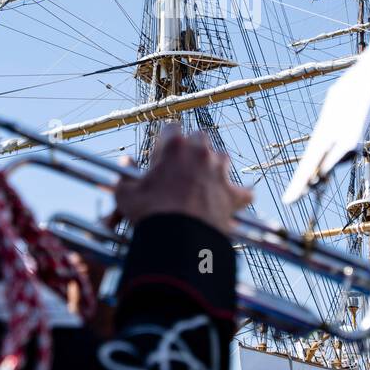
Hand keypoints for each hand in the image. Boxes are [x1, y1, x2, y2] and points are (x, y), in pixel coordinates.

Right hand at [112, 123, 251, 236]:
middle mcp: (200, 153)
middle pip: (200, 138)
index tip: (162, 153)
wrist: (178, 240)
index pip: (171, 129)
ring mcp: (219, 172)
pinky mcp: (232, 194)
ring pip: (222, 158)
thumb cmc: (150, 215)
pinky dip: (239, 197)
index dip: (166, 140)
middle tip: (183, 166)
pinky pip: (245, 192)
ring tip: (205, 182)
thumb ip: (124, 177)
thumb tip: (125, 165)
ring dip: (215, 167)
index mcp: (174, 148)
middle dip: (193, 148)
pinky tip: (234, 202)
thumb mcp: (126, 195)